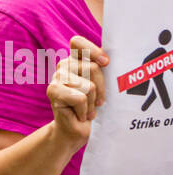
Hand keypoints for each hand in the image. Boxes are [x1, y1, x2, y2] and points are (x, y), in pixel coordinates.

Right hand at [47, 35, 107, 150]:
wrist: (76, 132)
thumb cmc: (93, 108)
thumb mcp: (102, 87)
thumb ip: (105, 71)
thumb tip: (121, 59)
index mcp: (76, 60)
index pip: (78, 42)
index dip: (93, 50)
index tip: (106, 63)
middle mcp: (64, 65)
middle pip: (93, 67)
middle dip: (102, 89)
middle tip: (97, 102)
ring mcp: (57, 77)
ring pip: (89, 86)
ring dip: (92, 104)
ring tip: (87, 109)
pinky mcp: (53, 91)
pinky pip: (80, 98)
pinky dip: (84, 110)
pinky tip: (79, 114)